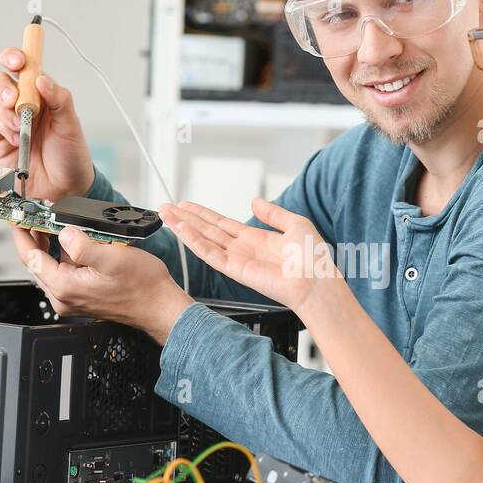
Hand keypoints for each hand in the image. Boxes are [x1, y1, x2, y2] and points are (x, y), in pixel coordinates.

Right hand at [0, 47, 93, 200]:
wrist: (65, 188)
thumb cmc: (71, 155)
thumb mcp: (71, 124)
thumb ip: (59, 99)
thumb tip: (42, 79)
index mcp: (42, 94)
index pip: (23, 66)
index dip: (15, 58)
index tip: (17, 61)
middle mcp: (23, 104)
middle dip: (2, 86)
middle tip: (13, 99)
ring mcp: (9, 121)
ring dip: (5, 112)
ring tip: (22, 128)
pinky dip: (4, 129)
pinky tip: (19, 141)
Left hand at [14, 227, 193, 343]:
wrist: (159, 306)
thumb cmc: (143, 287)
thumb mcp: (112, 257)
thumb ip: (82, 245)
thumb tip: (64, 233)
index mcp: (66, 287)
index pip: (31, 257)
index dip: (22, 235)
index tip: (18, 219)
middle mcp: (65, 297)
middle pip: (38, 263)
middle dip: (36, 238)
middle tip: (39, 217)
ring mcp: (73, 299)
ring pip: (52, 267)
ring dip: (53, 246)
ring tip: (64, 227)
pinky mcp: (83, 297)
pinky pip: (65, 273)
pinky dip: (67, 257)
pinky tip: (80, 244)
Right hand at [160, 198, 341, 315]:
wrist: (317, 281)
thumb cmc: (313, 258)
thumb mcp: (295, 224)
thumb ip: (273, 212)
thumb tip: (255, 201)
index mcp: (256, 239)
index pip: (223, 224)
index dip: (203, 214)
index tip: (186, 204)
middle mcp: (243, 249)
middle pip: (207, 230)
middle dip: (187, 218)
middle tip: (167, 207)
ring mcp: (237, 260)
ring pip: (203, 240)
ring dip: (183, 227)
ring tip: (166, 214)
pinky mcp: (235, 270)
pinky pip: (209, 254)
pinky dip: (194, 241)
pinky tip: (181, 229)